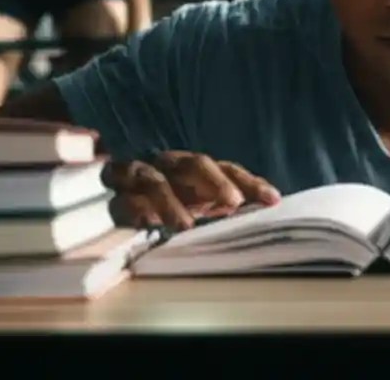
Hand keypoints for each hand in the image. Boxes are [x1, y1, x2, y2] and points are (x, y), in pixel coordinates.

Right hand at [100, 151, 280, 231]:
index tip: (273, 199)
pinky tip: (148, 224)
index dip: (250, 182)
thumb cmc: (168, 202)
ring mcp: (140, 179)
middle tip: (232, 202)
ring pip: (153, 181)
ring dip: (170, 202)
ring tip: (186, 226)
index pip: (226, 169)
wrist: (118, 197)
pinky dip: (136, 211)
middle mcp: (169, 166)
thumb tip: (268, 207)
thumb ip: (226, 204)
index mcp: (193, 168)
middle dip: (214, 181)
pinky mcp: (116, 200)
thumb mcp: (200, 204)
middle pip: (192, 164)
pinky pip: (123, 202)